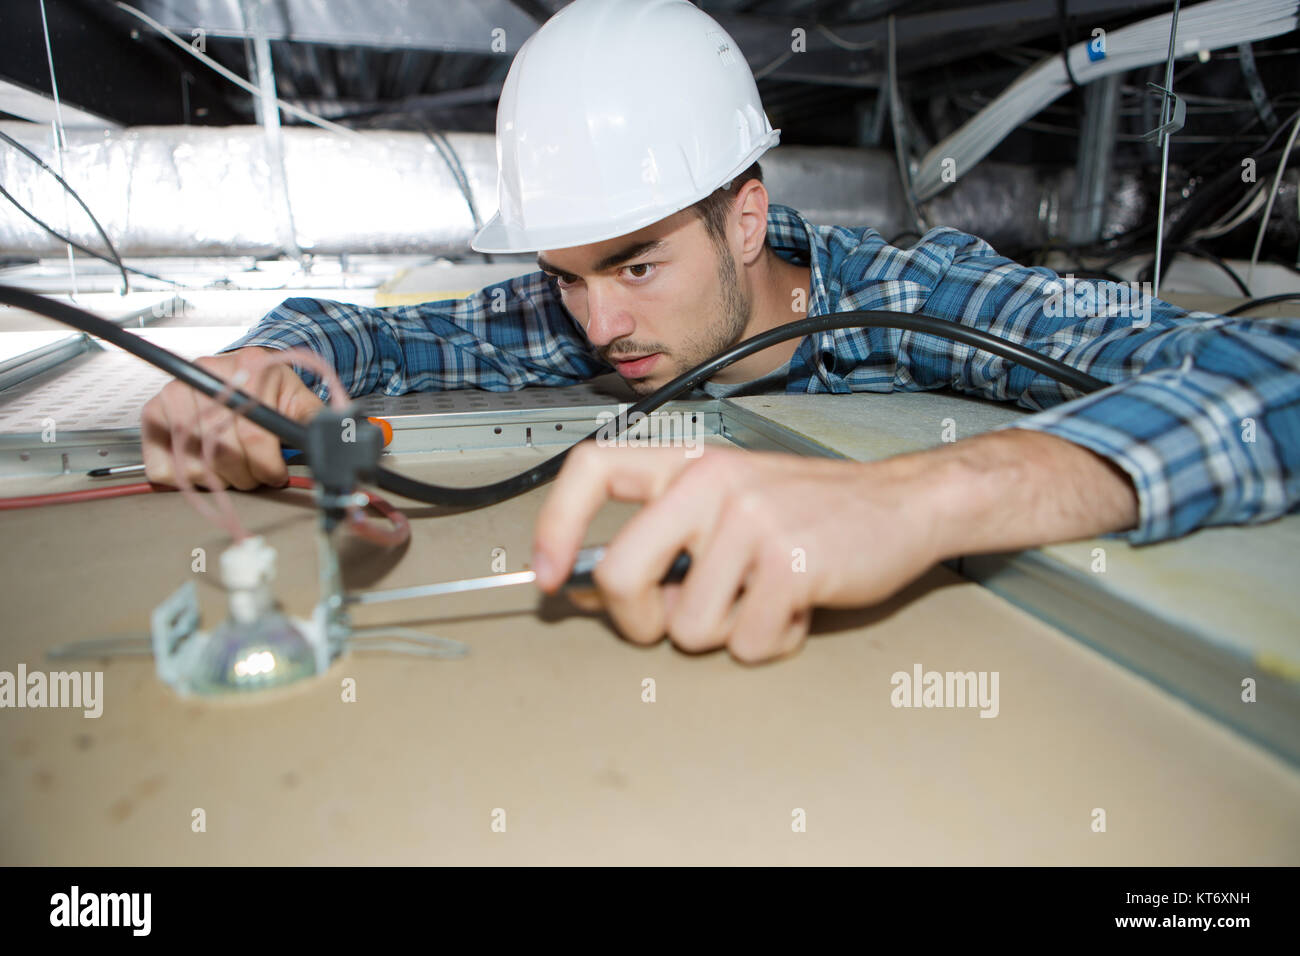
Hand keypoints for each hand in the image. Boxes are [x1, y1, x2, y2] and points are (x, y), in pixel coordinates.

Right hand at [141, 346, 323, 489]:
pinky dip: (187, 478)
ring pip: (194, 464)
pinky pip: (163, 466)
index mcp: (247, 368)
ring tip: (236, 468)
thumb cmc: (269, 389)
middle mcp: (204, 375)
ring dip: (220, 480)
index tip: (276, 474)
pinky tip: (206, 466)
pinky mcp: (152, 413)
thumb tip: (336, 438)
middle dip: (247, 475)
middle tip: (258, 475)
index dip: (267, 465)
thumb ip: (316, 419)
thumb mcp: (298, 397)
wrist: (240, 371)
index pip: (254, 433)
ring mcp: (173, 393)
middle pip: (222, 452)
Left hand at [531, 430, 1137, 662]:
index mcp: (690, 463)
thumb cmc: (811, 513)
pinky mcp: (791, 565)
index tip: (545, 576)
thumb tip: (588, 591)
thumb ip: (667, 537)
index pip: (594, 470)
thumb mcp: (731, 503)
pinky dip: (770, 643)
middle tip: (667, 623)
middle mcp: (712, 482)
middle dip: (635, 621)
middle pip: (619, 574)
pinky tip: (796, 609)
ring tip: (763, 599)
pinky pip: (746, 644)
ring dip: (724, 633)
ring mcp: (752, 521)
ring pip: (687, 627)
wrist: (904, 504)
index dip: (555, 524)